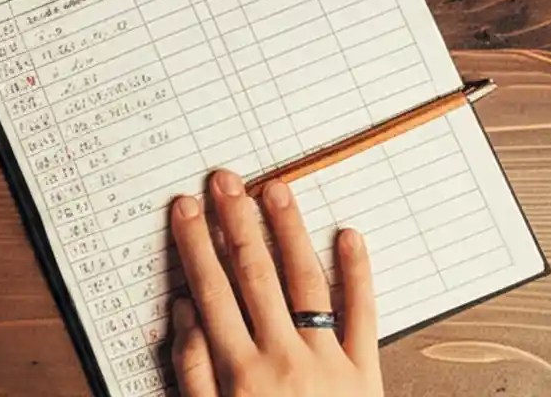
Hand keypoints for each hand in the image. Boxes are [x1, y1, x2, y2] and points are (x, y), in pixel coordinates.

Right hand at [169, 170, 382, 395]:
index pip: (212, 290)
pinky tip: (350, 234)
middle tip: (225, 180)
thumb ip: (193, 369)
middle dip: (236, 221)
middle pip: (254, 274)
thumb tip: (185, 310)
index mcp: (240, 371)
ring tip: (276, 190)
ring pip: (305, 281)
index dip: (196, 245)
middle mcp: (283, 357)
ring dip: (289, 231)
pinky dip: (359, 272)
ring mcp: (328, 360)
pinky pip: (363, 313)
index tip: (186, 208)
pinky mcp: (365, 369)